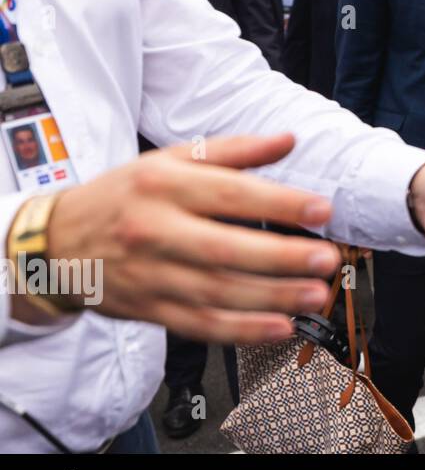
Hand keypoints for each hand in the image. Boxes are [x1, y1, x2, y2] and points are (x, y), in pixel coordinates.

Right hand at [37, 134, 340, 343]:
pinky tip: (279, 327)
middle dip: (282, 257)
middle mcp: (155, 230)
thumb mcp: (168, 160)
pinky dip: (242, 331)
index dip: (279, 202)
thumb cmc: (123, 196)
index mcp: (163, 184)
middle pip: (225, 249)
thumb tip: (288, 139)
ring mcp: (151, 274)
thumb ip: (233, 150)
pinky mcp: (149, 309)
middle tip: (326, 259)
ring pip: (217, 292)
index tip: (322, 209)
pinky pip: (200, 326)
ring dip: (272, 298)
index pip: (229, 193)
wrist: (52, 243)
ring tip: (315, 294)